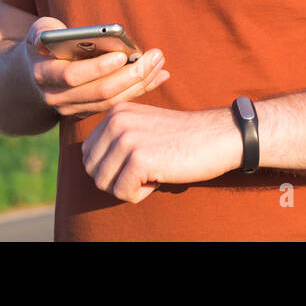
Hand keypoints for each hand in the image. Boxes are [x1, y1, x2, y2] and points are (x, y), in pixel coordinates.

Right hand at [23, 17, 169, 117]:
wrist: (35, 74)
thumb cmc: (44, 43)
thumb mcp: (38, 32)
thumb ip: (41, 32)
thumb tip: (44, 38)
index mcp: (44, 75)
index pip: (73, 76)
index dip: (98, 68)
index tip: (122, 55)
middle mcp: (58, 98)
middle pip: (100, 92)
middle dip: (130, 75)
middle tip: (155, 57)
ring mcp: (74, 109)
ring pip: (111, 101)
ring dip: (139, 83)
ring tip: (160, 63)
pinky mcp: (89, 111)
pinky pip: (118, 103)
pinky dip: (140, 90)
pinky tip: (159, 75)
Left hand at [82, 101, 242, 203]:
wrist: (217, 136)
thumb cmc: (182, 137)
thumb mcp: (142, 125)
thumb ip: (116, 136)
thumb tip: (88, 163)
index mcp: (115, 112)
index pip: (88, 154)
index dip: (112, 167)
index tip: (140, 160)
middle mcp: (116, 121)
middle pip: (92, 170)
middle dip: (117, 179)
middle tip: (147, 169)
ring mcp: (126, 139)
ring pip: (104, 184)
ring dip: (129, 187)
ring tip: (154, 172)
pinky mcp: (138, 159)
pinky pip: (123, 193)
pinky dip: (140, 194)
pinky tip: (160, 177)